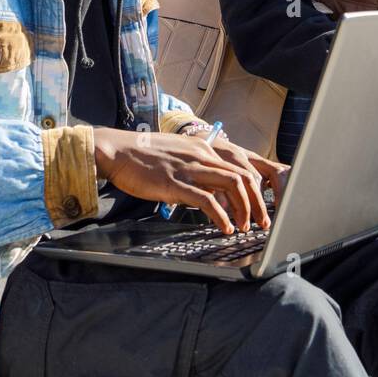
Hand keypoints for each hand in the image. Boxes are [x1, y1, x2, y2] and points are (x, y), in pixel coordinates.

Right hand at [93, 128, 273, 233]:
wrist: (118, 150)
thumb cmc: (144, 156)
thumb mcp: (178, 156)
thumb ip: (197, 169)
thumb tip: (211, 191)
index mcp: (203, 148)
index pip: (241, 166)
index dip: (255, 189)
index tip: (258, 208)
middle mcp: (201, 155)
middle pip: (243, 175)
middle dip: (256, 202)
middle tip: (260, 222)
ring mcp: (189, 168)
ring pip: (231, 184)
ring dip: (243, 209)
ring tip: (244, 227)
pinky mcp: (175, 183)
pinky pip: (206, 200)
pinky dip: (221, 216)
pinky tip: (224, 228)